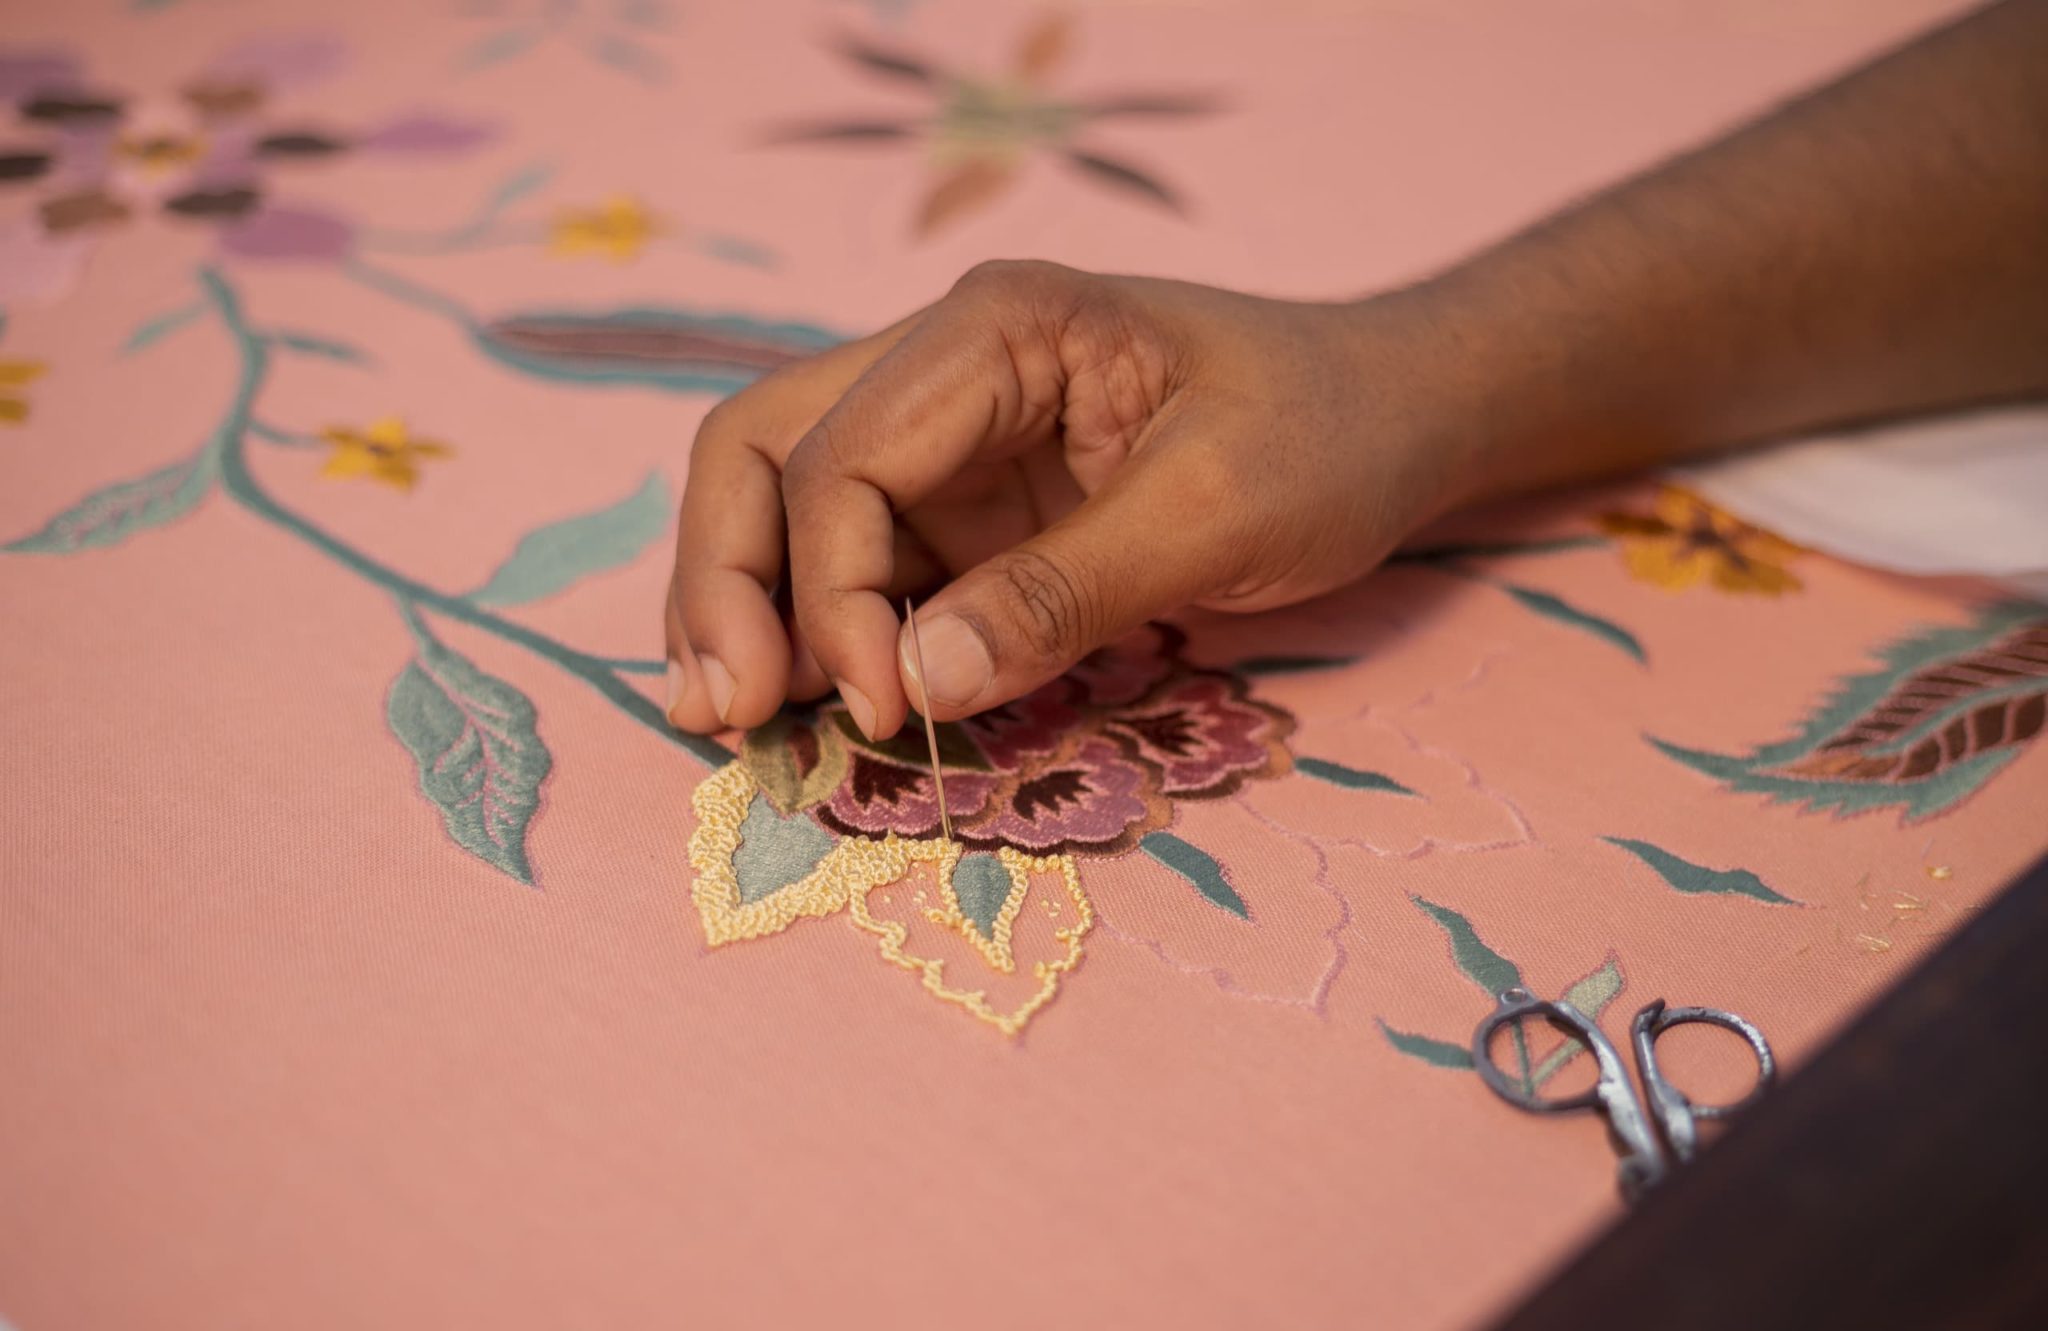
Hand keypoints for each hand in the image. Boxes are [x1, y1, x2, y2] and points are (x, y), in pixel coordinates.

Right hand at [663, 259, 1479, 739]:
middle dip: (726, 580)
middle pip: (763, 453)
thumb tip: (914, 687)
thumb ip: (1064, 595)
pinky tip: (801, 709)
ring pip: (787, 509)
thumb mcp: (1216, 514)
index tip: (888, 707)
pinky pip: (857, 567)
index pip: (842, 455)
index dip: (831, 590)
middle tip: (719, 715)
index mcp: (997, 329)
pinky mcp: (970, 513)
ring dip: (747, 611)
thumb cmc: (1326, 437)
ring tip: (731, 725)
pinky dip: (818, 637)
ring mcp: (948, 443)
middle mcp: (944, 370)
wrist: (1395, 423)